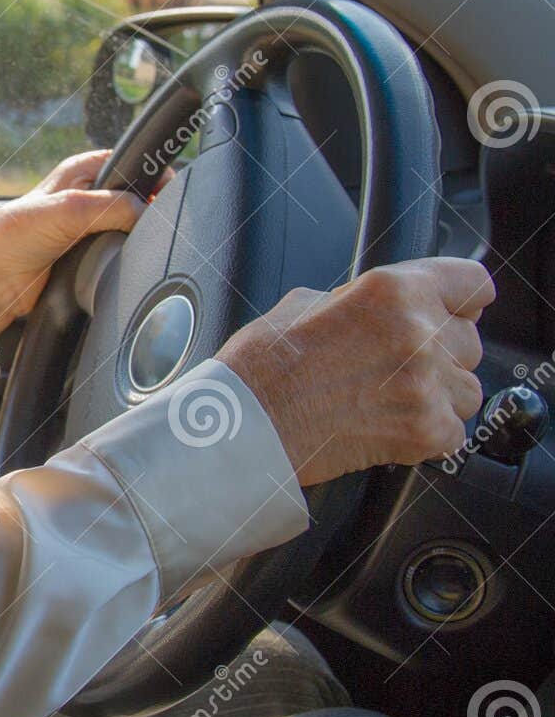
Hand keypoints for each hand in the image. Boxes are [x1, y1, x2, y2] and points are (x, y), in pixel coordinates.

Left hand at [0, 149, 152, 347]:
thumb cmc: (13, 237)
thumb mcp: (70, 209)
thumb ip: (113, 206)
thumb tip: (147, 213)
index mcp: (80, 171)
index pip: (130, 162)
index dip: (152, 175)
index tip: (170, 193)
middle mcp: (86, 196)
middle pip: (135, 197)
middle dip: (149, 209)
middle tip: (160, 222)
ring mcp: (88, 229)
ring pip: (130, 228)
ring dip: (137, 237)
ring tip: (143, 244)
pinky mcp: (88, 257)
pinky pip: (119, 254)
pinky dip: (126, 258)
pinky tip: (129, 261)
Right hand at [217, 257, 494, 487]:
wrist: (243, 425)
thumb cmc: (262, 366)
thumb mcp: (307, 303)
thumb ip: (366, 301)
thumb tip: (389, 307)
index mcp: (392, 290)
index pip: (473, 284)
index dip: (460, 300)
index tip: (454, 311)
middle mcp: (418, 332)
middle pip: (470, 340)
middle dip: (440, 351)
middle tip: (395, 364)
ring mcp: (426, 384)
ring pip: (468, 389)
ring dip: (438, 394)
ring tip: (389, 398)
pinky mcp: (425, 431)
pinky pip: (454, 431)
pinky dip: (427, 433)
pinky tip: (386, 424)